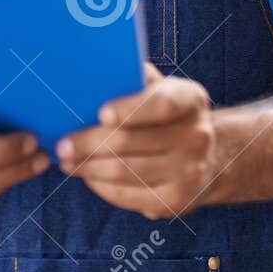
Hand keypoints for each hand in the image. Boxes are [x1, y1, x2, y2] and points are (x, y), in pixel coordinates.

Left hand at [57, 62, 217, 219]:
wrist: (211, 158)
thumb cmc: (170, 116)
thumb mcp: (164, 90)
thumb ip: (138, 79)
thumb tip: (97, 69)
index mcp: (191, 101)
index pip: (162, 103)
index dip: (130, 108)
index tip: (101, 112)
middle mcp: (196, 136)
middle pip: (130, 142)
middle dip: (88, 143)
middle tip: (61, 144)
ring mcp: (188, 173)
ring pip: (123, 171)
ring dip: (88, 167)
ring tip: (67, 161)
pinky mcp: (174, 202)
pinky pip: (126, 195)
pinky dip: (101, 186)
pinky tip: (88, 176)